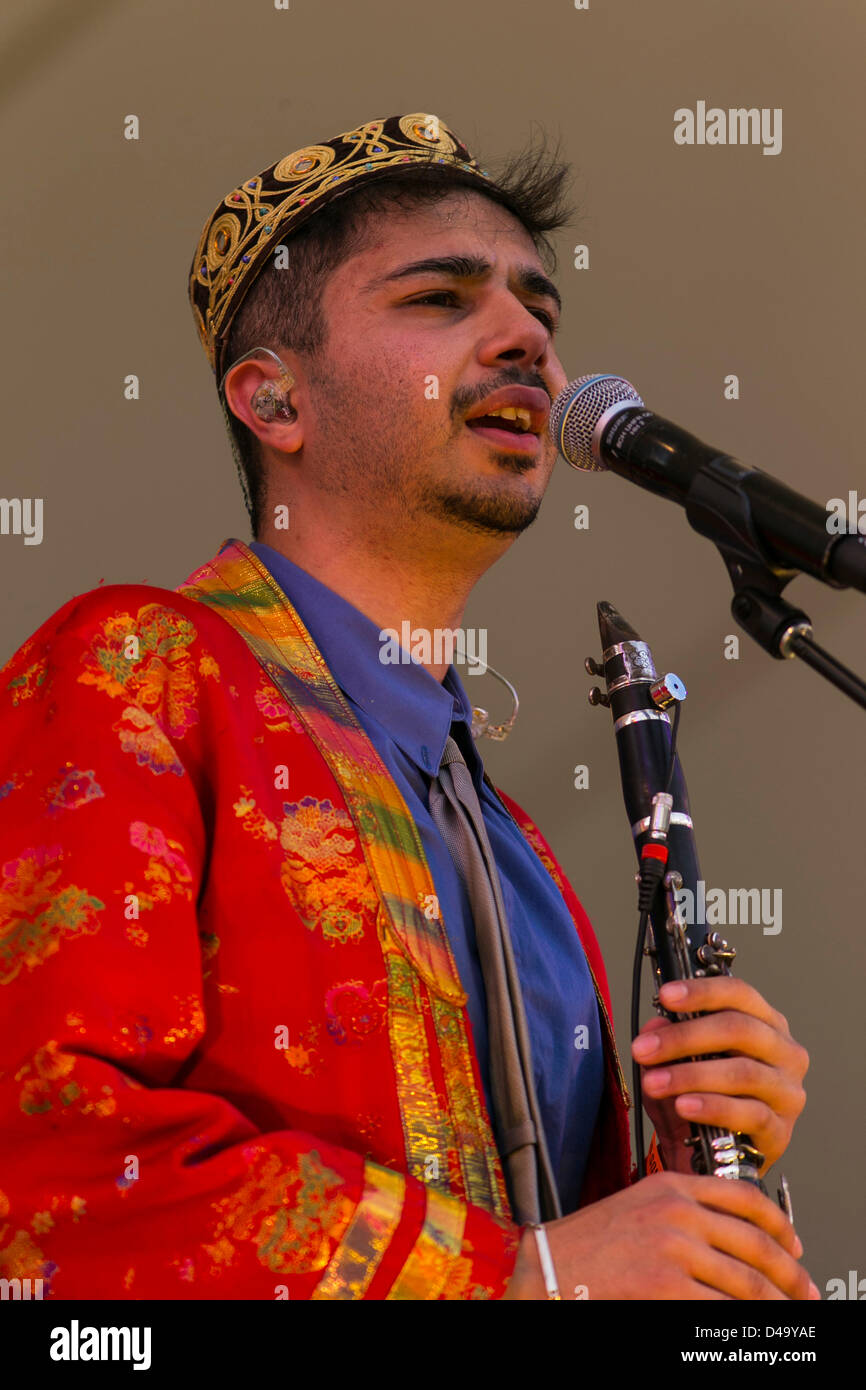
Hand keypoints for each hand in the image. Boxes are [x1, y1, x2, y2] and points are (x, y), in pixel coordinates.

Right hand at [502, 1171, 818, 1299]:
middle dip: (788, 1274)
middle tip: (802, 1290)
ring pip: (747, 1282)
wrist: (548, 1268)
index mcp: (672, 1186)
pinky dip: (741, 1322)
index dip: (779, 1225)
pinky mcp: (667, 1287)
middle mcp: (678, 1212)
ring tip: (783, 1315)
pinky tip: (747, 1327)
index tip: (794, 1245)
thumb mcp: (639, 1205)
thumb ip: (684, 1210)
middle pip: (755, 1243)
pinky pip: (722, 1309)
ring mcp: (675, 1250)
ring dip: (773, 1304)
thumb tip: (733, 1238)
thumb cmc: (589, 1242)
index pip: (745, 1198)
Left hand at [631, 977, 808, 1175]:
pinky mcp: (781, 1130)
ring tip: (654, 1082)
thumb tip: (655, 1025)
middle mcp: (785, 1052)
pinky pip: (749, 1113)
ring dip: (690, 1075)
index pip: (739, 994)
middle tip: (644, 1048)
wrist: (712, 1157)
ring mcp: (787, 1092)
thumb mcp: (675, 1064)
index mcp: (764, 1023)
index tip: (665, 995)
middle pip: (739, 1030)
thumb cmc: (700, 1098)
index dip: (702, 991)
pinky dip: (712, 1107)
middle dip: (684, 1037)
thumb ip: (667, 1041)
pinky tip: (683, 1106)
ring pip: (743, 1072)